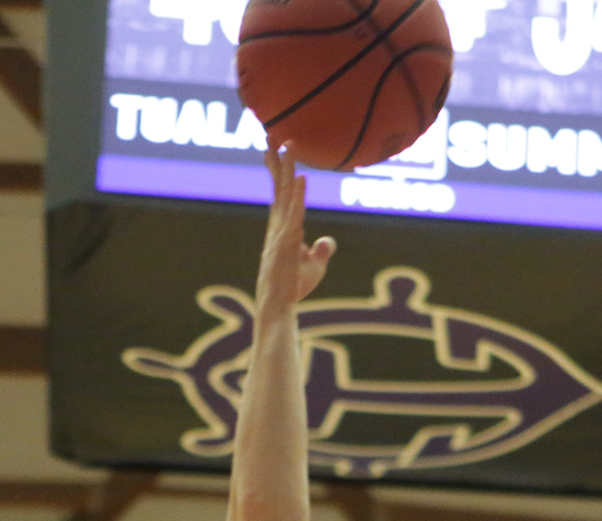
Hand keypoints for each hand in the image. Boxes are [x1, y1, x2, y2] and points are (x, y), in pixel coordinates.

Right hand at [256, 144, 336, 314]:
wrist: (278, 305)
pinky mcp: (287, 242)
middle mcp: (277, 225)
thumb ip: (321, 251)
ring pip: (284, 194)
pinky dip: (298, 195)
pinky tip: (301, 177)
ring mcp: (280, 232)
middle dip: (276, 159)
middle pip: (277, 186)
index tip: (275, 149)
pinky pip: (294, 214)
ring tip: (288, 144)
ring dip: (288, 168)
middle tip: (272, 134)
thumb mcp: (313, 267)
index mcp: (281, 228)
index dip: (278, 170)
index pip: (279, 193)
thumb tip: (328, 240)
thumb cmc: (293, 288)